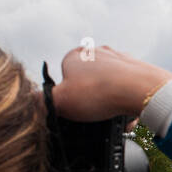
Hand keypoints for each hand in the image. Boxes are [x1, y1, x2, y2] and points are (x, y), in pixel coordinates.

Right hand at [52, 45, 171, 121]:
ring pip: (109, 86)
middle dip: (90, 99)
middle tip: (92, 114)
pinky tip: (127, 119)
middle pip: (88, 81)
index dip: (67, 95)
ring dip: (109, 104)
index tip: (72, 108)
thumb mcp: (59, 101)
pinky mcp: (138, 70)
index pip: (64, 75)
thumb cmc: (99, 92)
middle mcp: (98, 53)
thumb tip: (31, 101)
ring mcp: (119, 59)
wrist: (140, 90)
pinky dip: (126, 106)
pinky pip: (127, 91)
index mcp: (76, 56)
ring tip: (111, 118)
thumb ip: (42, 101)